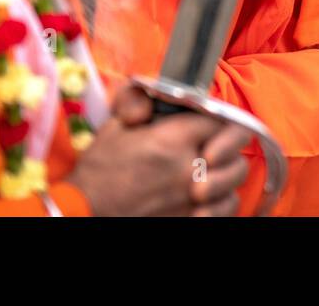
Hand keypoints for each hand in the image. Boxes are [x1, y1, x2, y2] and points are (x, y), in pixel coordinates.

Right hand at [65, 85, 248, 215]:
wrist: (86, 211)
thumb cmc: (98, 171)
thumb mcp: (113, 127)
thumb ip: (137, 102)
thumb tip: (154, 100)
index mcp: (172, 140)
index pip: (217, 120)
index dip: (214, 119)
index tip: (207, 124)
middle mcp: (188, 169)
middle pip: (233, 152)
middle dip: (227, 147)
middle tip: (213, 150)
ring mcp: (191, 198)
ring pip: (233, 182)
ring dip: (226, 175)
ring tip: (212, 173)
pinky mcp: (190, 219)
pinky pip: (225, 208)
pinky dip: (222, 202)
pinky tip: (209, 197)